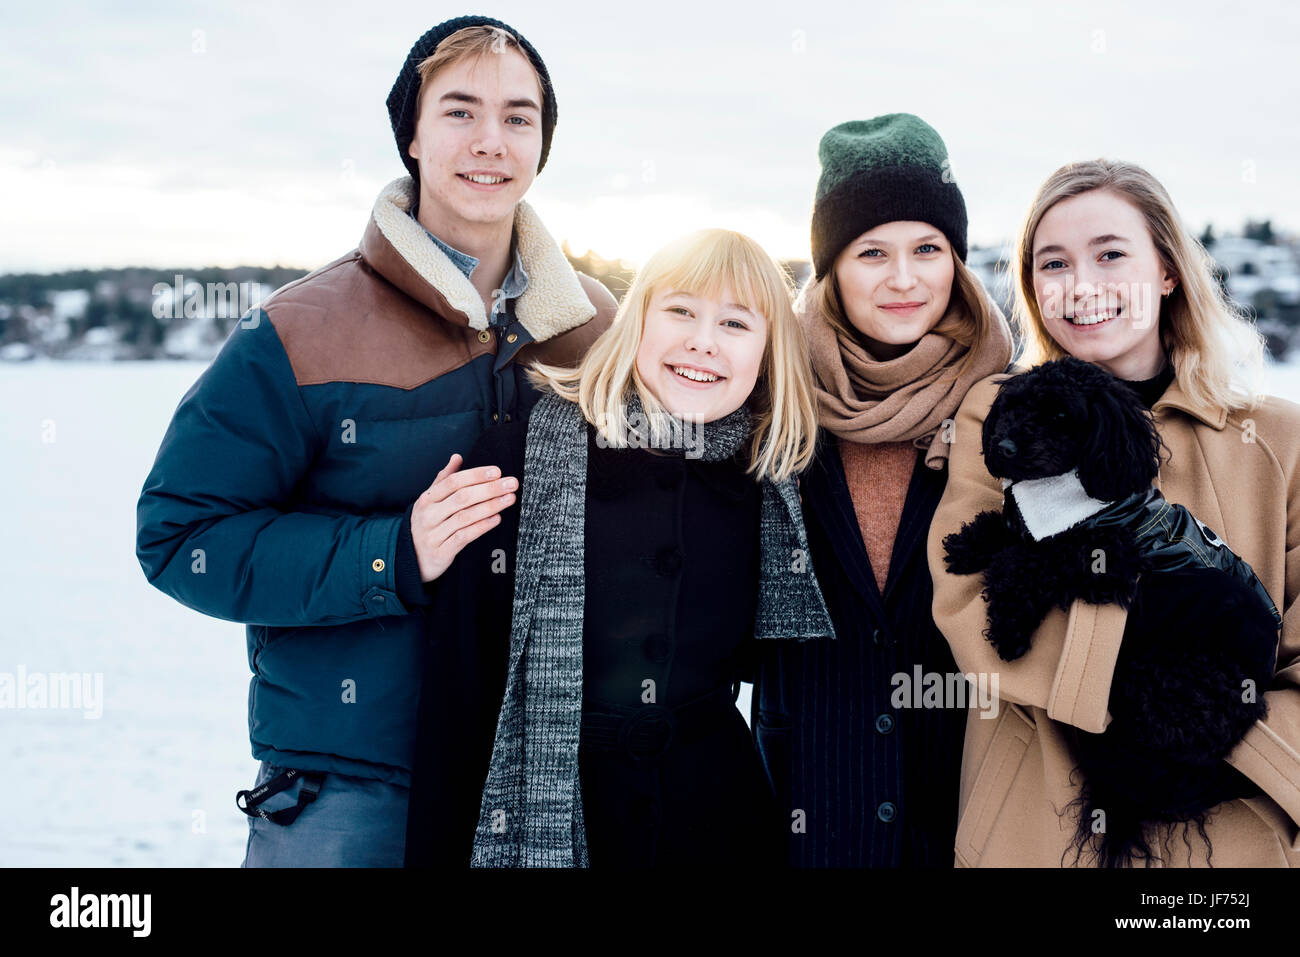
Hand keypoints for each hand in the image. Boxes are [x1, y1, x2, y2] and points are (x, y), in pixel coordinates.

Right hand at [411, 454, 517, 582]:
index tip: (497, 471)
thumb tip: (457, 457)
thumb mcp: (431, 500)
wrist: (410, 558)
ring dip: (491, 506)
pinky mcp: (441, 552)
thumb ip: (444, 479)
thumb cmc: (427, 524)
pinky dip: (481, 527)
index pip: (453, 482)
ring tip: (509, 498)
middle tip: (511, 483)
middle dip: (490, 489)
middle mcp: (429, 515)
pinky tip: (497, 519)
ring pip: (465, 517)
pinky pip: (464, 537)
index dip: (476, 475)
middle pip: (462, 497)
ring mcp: (434, 534)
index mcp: (427, 499)